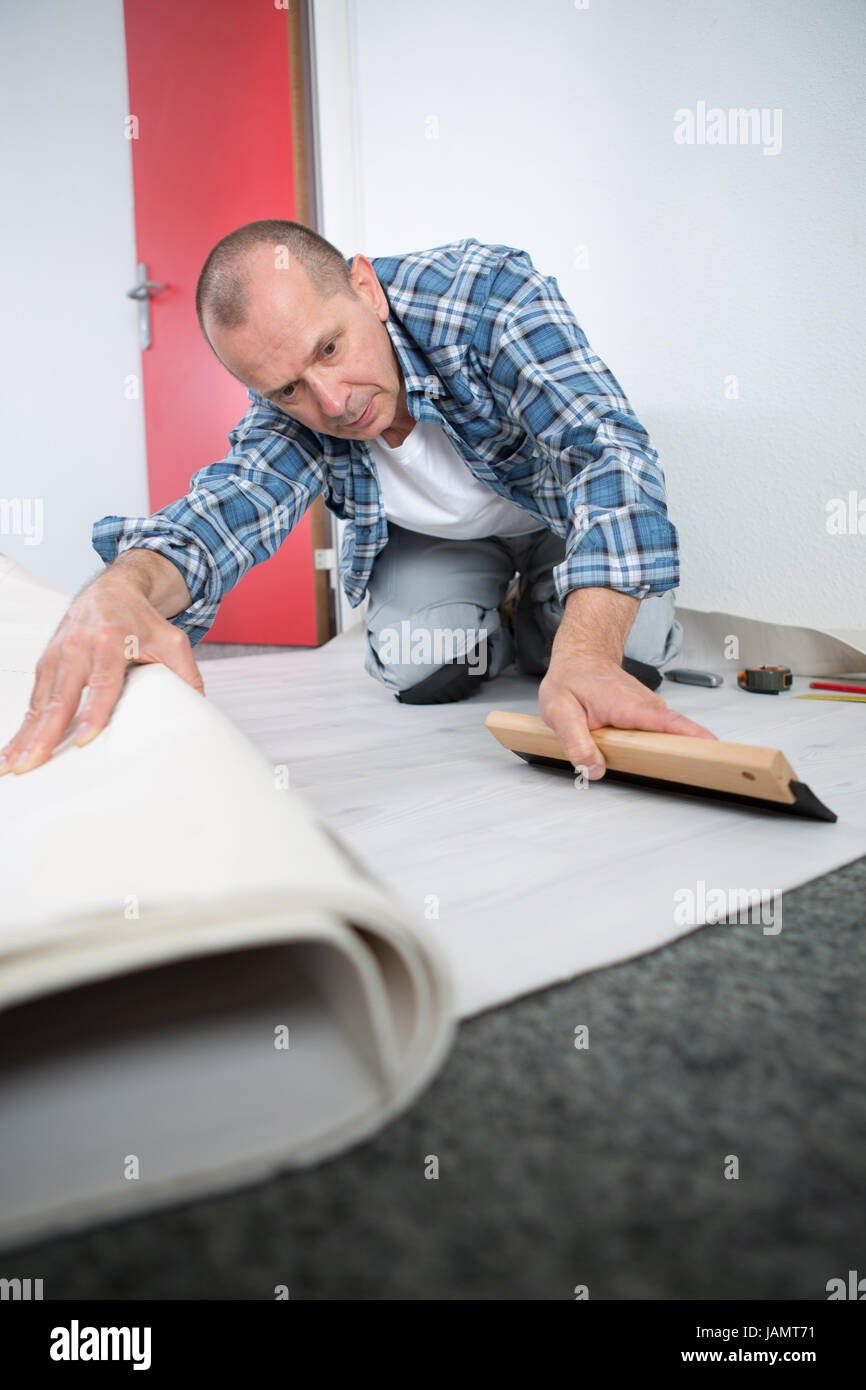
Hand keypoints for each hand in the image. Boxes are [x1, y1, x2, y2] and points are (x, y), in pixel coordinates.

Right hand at [0, 575, 204, 776]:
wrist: (112, 588)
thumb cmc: (142, 619)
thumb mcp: (173, 640)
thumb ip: (186, 673)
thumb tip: (199, 708)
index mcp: (111, 639)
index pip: (102, 682)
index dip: (93, 712)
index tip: (83, 740)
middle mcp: (78, 646)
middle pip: (60, 696)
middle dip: (45, 732)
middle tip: (33, 763)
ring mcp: (58, 653)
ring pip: (40, 700)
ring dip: (24, 734)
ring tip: (13, 765)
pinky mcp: (47, 662)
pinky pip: (32, 698)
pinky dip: (22, 725)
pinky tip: (13, 750)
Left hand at [538, 649, 717, 778]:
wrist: (582, 658)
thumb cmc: (571, 679)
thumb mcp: (559, 712)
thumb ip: (575, 743)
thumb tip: (593, 770)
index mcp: (628, 705)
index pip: (668, 722)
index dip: (692, 736)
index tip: (712, 749)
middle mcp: (647, 706)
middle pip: (673, 738)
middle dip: (675, 758)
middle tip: (670, 775)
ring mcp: (651, 711)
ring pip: (662, 740)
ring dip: (654, 754)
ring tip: (638, 761)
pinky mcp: (649, 718)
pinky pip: (656, 737)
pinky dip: (648, 747)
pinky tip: (631, 750)